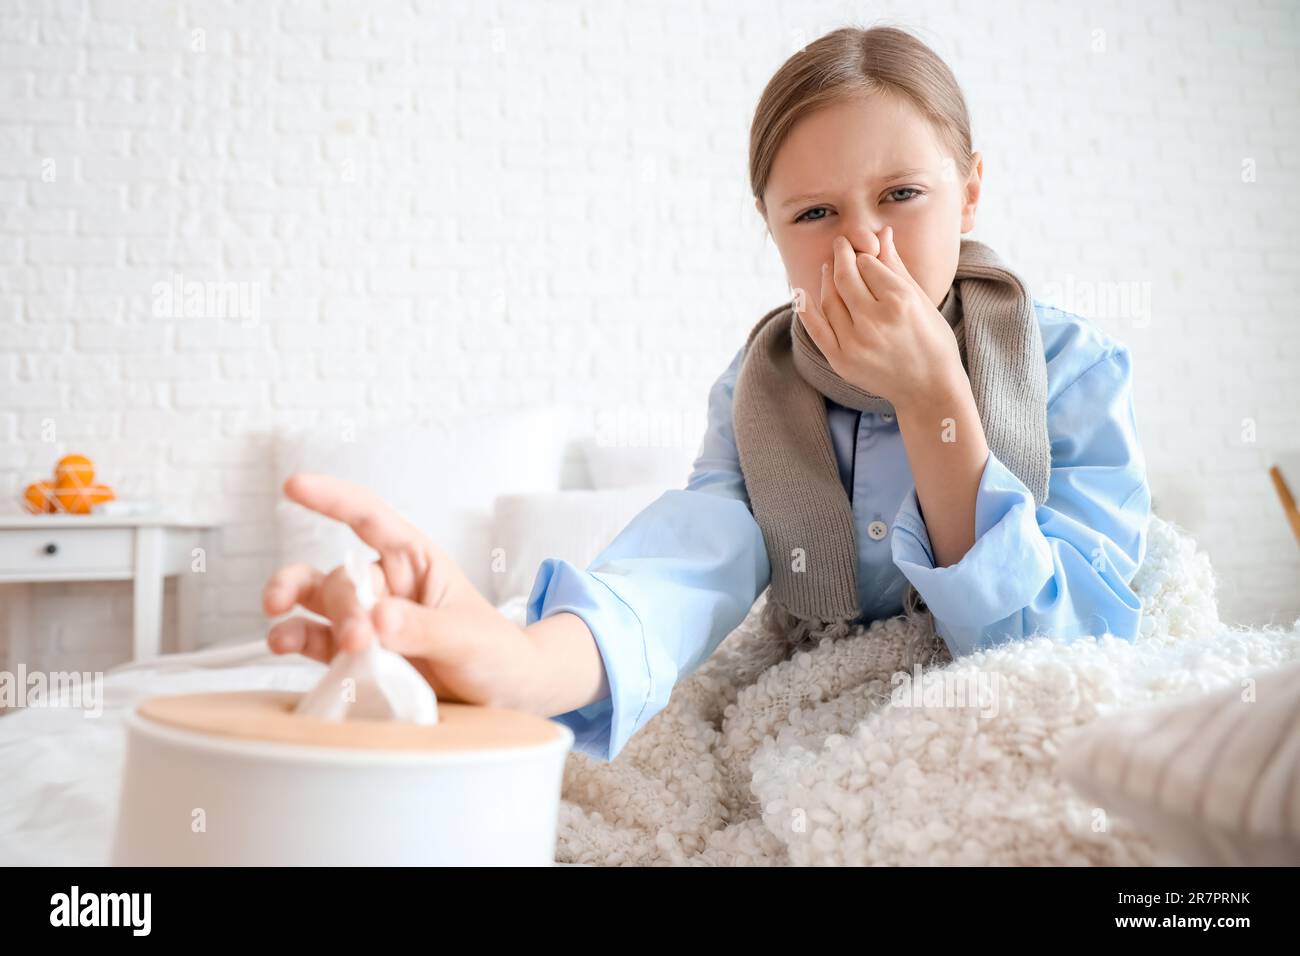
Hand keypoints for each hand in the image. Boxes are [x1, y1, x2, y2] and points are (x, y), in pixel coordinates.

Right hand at [262, 473, 541, 712]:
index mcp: (416, 562)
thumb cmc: (495, 652)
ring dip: (295, 611)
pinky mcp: (356, 655)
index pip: (370, 519)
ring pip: (317, 601)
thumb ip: (425, 629)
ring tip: (284, 636)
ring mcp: (367, 619)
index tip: (294, 486)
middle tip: (357, 639)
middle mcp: (386, 585)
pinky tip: (283, 644)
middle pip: (343, 578)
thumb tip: (378, 618)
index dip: (333, 499)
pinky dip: (295, 640)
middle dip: (342, 606)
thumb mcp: (468, 637)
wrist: (504, 696)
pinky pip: (315, 641)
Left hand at [800, 226, 965, 411]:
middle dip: (840, 255)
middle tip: (839, 244)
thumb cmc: (932, 340)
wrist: (929, 388)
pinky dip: (805, 308)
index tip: (862, 249)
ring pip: (829, 300)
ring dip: (826, 278)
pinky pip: (816, 329)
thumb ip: (896, 267)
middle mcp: (875, 321)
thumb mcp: (921, 300)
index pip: (868, 264)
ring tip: (829, 267)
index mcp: (899, 301)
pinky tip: (801, 291)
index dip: (864, 254)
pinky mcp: (841, 361)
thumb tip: (883, 232)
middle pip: (846, 277)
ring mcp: (855, 343)